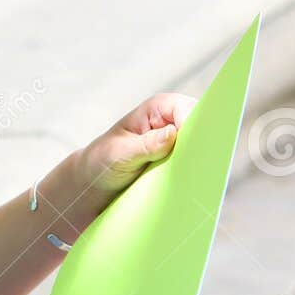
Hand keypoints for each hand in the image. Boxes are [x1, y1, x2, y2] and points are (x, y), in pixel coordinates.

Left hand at [52, 92, 195, 220]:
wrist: (93, 182)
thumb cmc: (101, 161)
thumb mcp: (119, 154)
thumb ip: (145, 146)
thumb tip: (172, 135)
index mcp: (157, 108)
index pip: (185, 109)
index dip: (193, 125)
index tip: (193, 147)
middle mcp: (171, 121)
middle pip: (200, 127)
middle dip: (200, 145)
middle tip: (195, 166)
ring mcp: (177, 142)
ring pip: (201, 148)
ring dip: (198, 162)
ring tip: (192, 179)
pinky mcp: (178, 160)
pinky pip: (195, 165)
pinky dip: (194, 174)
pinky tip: (190, 186)